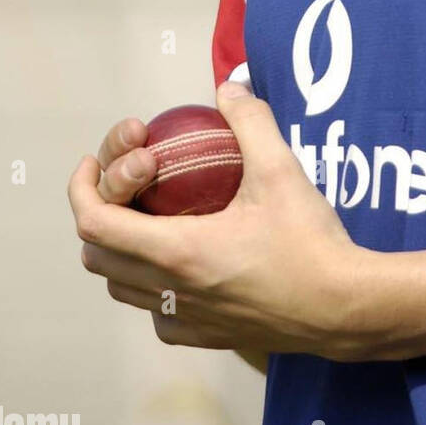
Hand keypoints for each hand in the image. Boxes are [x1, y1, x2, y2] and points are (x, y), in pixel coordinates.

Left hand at [69, 84, 375, 359]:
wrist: (343, 306)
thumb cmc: (309, 243)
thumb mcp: (281, 170)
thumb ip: (250, 122)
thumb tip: (230, 88)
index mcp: (178, 250)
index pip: (96, 222)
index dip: (82, 188)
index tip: (93, 162)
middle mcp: (172, 290)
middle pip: (98, 256)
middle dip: (98, 214)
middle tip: (128, 185)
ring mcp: (188, 319)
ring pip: (123, 289)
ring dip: (121, 252)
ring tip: (149, 219)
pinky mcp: (209, 336)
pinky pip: (158, 315)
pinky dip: (153, 288)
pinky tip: (184, 266)